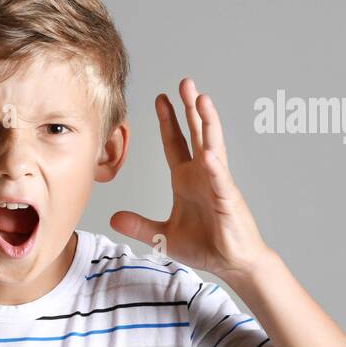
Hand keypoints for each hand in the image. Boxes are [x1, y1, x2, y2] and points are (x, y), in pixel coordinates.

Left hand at [109, 77, 269, 283]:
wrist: (231, 264)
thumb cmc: (205, 245)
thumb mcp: (162, 236)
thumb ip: (139, 224)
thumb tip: (114, 217)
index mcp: (186, 179)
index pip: (175, 143)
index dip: (168, 121)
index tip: (160, 99)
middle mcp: (203, 175)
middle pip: (196, 134)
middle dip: (189, 108)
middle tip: (185, 82)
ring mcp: (217, 184)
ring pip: (212, 146)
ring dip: (207, 123)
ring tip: (201, 99)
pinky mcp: (228, 200)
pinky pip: (220, 179)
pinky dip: (214, 166)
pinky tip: (207, 152)